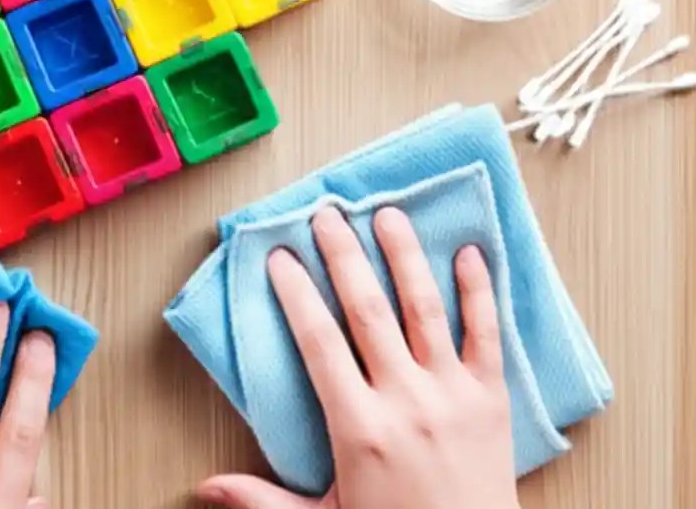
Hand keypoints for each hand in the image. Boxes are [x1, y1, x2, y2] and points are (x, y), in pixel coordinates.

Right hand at [197, 207, 517, 508]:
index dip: (296, 295)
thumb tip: (203, 489)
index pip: (319, 342)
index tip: (280, 257)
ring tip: (388, 214)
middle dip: (343, 257)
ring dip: (403, 256)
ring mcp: (452, 394)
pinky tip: (466, 252)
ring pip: (424, 309)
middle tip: (326, 215)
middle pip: (367, 311)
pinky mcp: (492, 398)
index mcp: (358, 427)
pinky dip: (478, 290)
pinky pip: (485, 334)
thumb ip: (261, 499)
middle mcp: (405, 400)